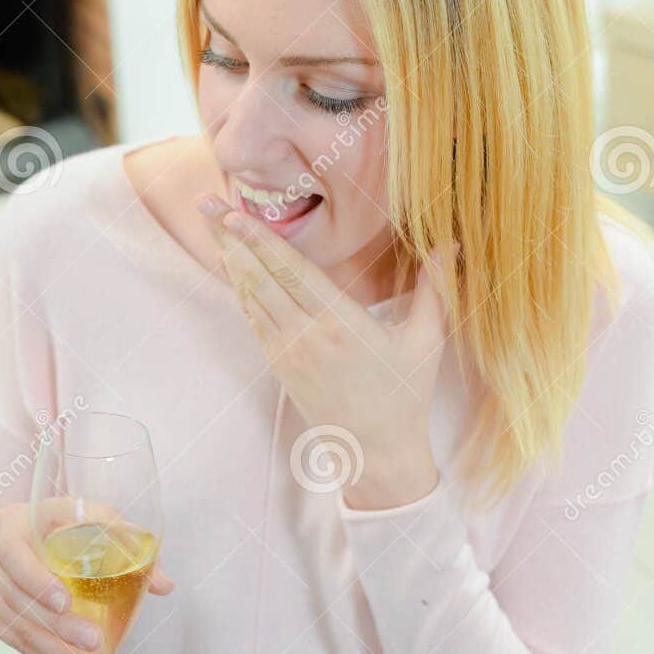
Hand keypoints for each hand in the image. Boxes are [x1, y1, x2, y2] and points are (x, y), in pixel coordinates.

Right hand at [0, 499, 174, 653]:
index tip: (66, 602)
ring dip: (56, 653)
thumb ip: (127, 544)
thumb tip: (164, 585)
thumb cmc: (63, 522)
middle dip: (58, 629)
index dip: (36, 581)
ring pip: (15, 628)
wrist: (19, 533)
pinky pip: (13, 641)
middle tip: (95, 644)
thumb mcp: (93, 518)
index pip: (14, 555)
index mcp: (13, 524)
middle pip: (17, 599)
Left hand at [198, 194, 451, 507]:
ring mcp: (286, 351)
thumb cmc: (405, 394)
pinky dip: (239, 288)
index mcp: (340, 324)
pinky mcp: (278, 363)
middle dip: (230, 237)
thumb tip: (449, 241)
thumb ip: (434, 288)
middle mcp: (305, 335)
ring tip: (209, 224)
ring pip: (249, 295)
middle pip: (259, 276)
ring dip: (229, 258)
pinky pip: (252, 318)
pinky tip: (230, 266)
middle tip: (205, 202)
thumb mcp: (426, 340)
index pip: (291, 271)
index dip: (260, 240)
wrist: (375, 451)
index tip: (235, 213)